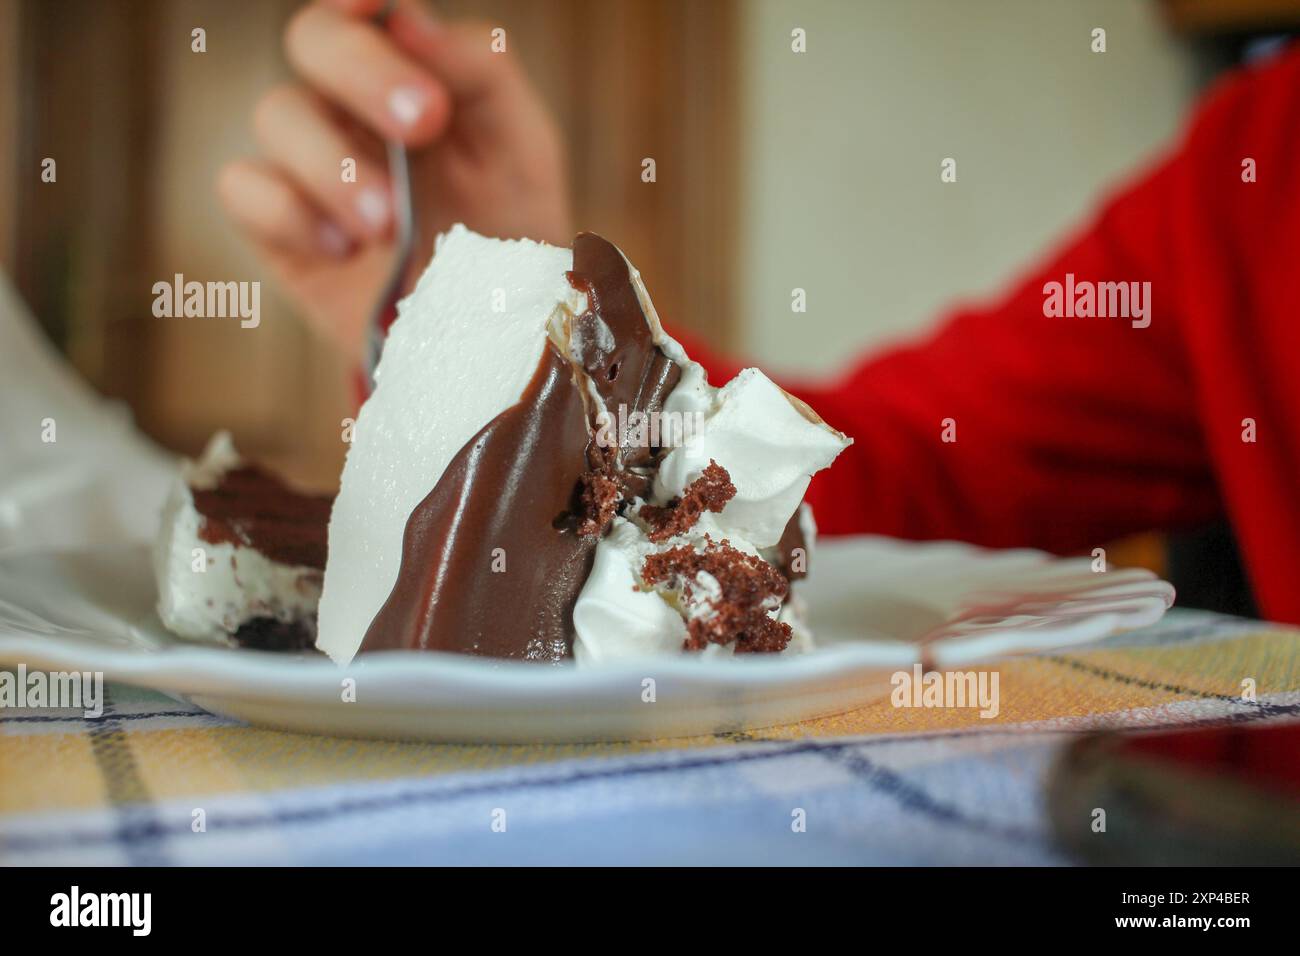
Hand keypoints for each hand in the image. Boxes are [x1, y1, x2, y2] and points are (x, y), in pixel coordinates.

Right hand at [217, 0, 572, 359]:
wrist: (491, 332)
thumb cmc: (507, 226)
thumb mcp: (520, 151)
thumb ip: (483, 76)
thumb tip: (410, 21)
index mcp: (409, 69)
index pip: (365, 9)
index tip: (375, 7)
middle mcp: (350, 103)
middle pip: (314, 41)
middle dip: (364, 74)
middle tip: (421, 122)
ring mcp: (309, 162)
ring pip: (278, 115)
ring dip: (334, 162)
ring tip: (389, 223)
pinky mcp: (280, 226)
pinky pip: (244, 189)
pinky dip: (288, 212)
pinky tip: (344, 249)